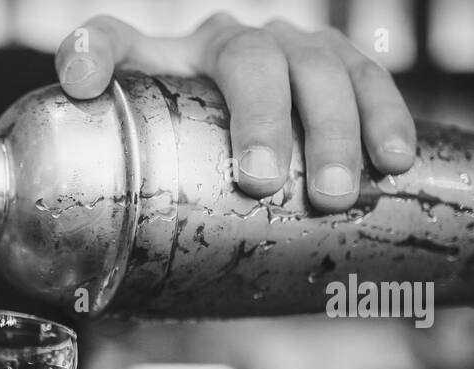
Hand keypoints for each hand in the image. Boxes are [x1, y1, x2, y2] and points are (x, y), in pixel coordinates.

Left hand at [54, 14, 415, 211]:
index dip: (92, 53)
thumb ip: (114, 180)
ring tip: (334, 193)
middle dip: (260, 119)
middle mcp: (227, 43)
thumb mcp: (148, 166)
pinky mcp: (342, 70)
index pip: (110, 42)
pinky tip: (394, 161)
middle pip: (245, 59)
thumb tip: (79, 220)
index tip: (86, 80)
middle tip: (263, 183)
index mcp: (161, 60)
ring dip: (333, 127)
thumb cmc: (189, 155)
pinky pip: (370, 79)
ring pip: (317, 65)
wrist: (251, 145)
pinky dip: (386, 117)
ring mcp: (291, 50)